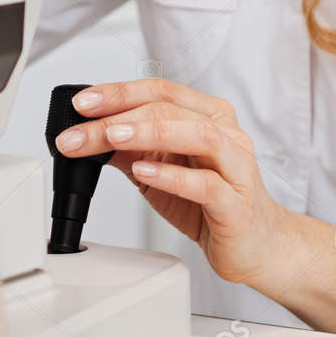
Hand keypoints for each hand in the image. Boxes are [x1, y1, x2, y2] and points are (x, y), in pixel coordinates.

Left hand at [52, 78, 291, 287]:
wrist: (256, 245)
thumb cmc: (210, 204)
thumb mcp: (160, 170)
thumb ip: (130, 150)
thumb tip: (86, 135)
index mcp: (208, 116)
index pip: (160, 91)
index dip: (119, 93)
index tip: (82, 104)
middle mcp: (226, 133)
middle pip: (170, 110)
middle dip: (118, 117)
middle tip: (79, 130)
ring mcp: (236, 166)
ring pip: (197, 135)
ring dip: (149, 133)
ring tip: (113, 137)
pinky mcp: (237, 203)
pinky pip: (207, 184)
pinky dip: (172, 175)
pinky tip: (145, 173)